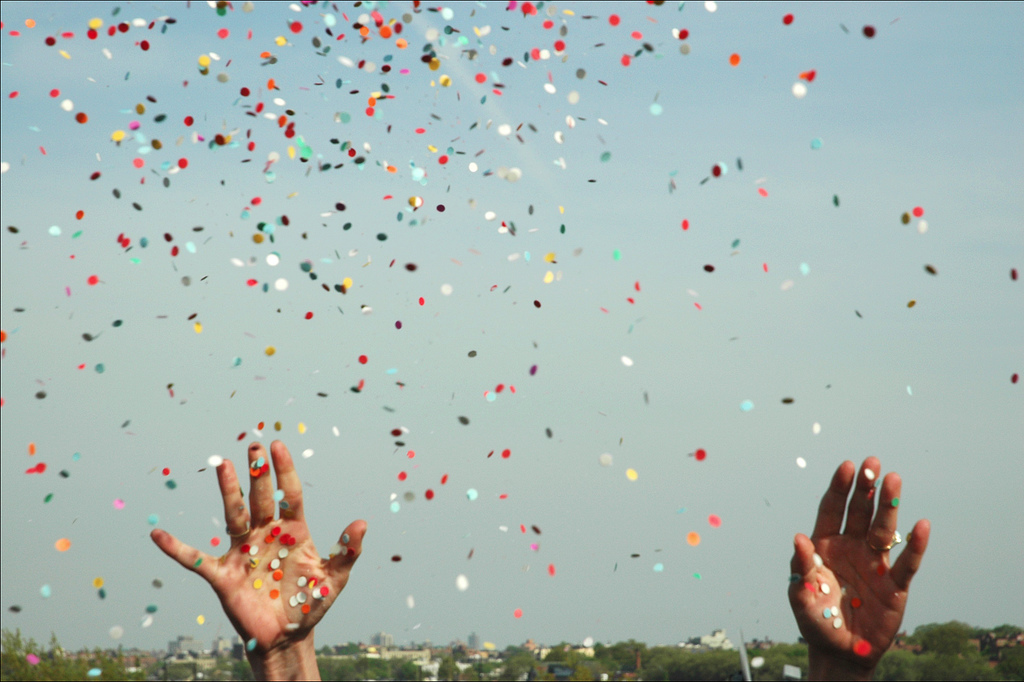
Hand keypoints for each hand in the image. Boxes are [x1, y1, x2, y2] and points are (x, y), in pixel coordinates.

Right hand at [151, 440, 365, 679]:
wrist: (287, 638)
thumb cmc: (309, 604)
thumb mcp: (333, 580)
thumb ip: (347, 552)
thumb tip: (362, 522)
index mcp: (293, 532)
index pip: (289, 495)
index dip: (284, 472)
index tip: (279, 446)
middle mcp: (266, 535)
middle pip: (260, 498)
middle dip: (257, 473)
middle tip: (254, 446)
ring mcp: (243, 552)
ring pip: (233, 516)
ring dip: (228, 492)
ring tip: (223, 465)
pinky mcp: (223, 575)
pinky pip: (195, 561)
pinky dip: (176, 549)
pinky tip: (157, 535)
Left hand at [788, 458, 929, 680]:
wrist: (839, 651)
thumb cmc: (816, 620)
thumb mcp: (801, 595)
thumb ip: (800, 567)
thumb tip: (798, 538)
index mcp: (825, 545)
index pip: (832, 509)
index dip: (840, 487)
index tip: (847, 465)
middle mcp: (851, 548)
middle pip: (860, 512)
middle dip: (866, 488)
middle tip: (873, 462)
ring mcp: (874, 564)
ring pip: (883, 529)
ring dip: (889, 506)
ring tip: (894, 479)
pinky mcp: (894, 586)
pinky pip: (906, 562)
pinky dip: (915, 545)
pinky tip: (921, 525)